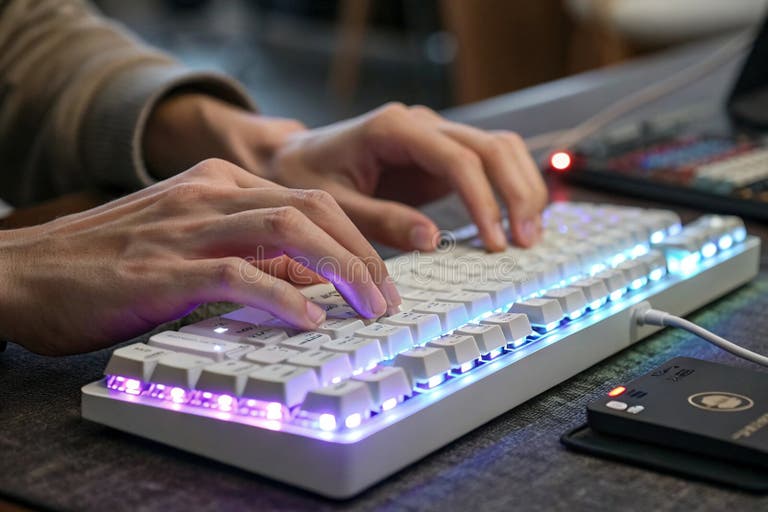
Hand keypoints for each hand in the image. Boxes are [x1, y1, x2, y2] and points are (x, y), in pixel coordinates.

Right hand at [0, 159, 399, 354]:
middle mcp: (208, 196)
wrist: (23, 272)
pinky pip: (240, 276)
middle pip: (312, 209)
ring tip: (369, 305)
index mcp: (217, 184)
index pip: (310, 200)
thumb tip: (312, 281)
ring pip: (288, 232)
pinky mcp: (164, 270)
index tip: (382, 274)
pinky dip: (284, 297)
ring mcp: (186, 229)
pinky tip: (311, 319)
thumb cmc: (109, 263)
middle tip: (388, 295)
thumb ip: (249, 254)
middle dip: (362, 253)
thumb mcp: (190, 244)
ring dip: (342, 270)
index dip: (356, 238)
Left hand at [144, 96, 546, 252]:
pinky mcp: (442, 156)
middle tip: (525, 242)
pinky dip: (509, 188)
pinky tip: (514, 223)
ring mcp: (436, 136)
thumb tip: (432, 240)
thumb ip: (382, 220)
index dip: (483, 200)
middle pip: (492, 147)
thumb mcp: (334, 206)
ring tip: (528, 236)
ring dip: (522, 189)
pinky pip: (489, 164)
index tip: (493, 242)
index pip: (458, 158)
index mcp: (394, 128)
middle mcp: (421, 124)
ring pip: (500, 149)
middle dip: (516, 194)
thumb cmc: (306, 178)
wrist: (295, 159)